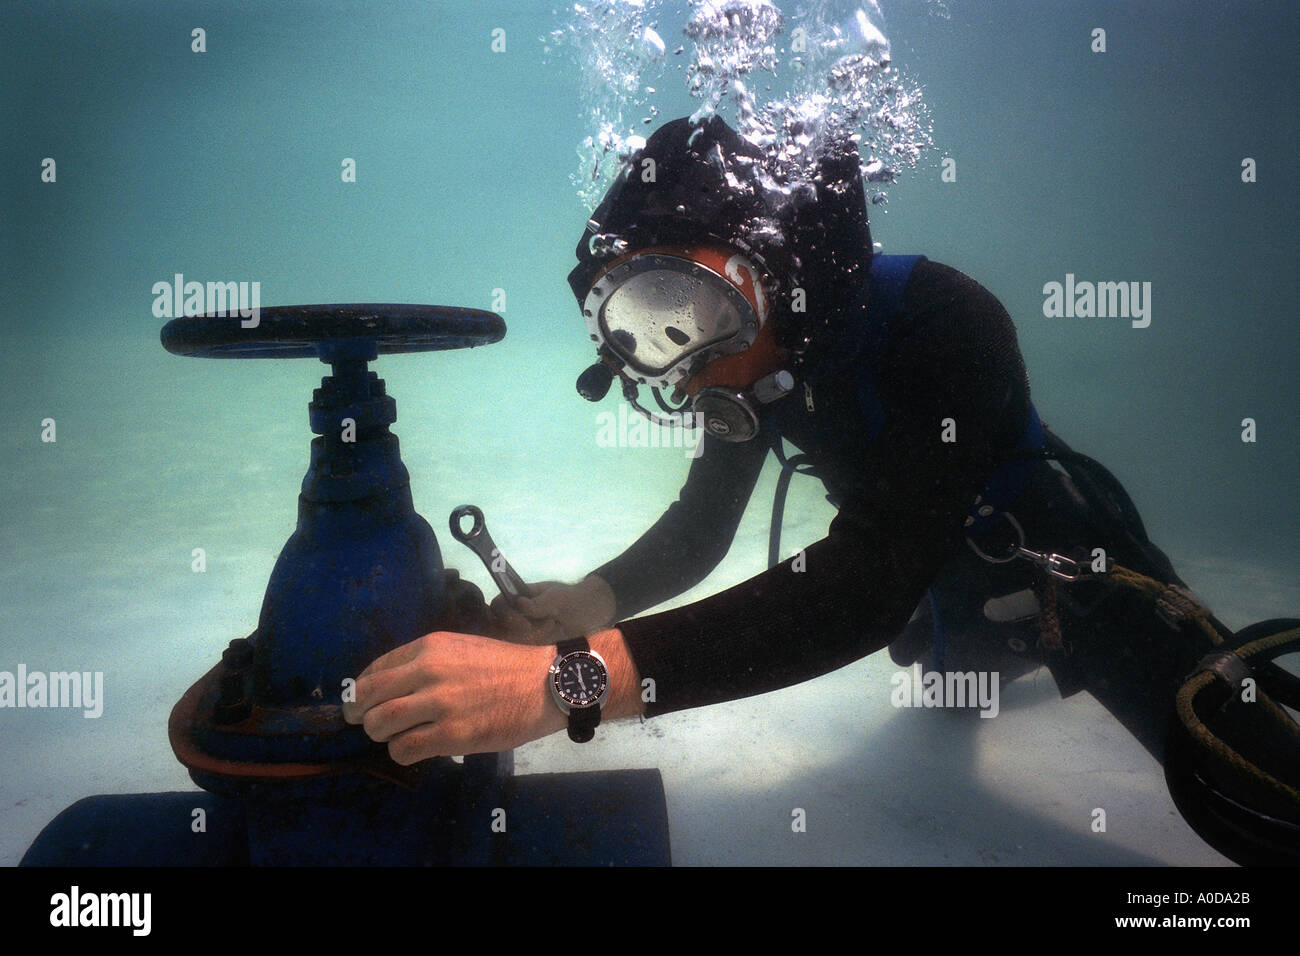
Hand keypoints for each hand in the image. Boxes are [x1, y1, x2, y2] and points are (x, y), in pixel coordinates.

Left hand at [342, 631, 563, 762]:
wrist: (547, 684)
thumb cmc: (506, 666)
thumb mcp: (461, 648)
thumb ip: (426, 662)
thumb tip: (391, 686)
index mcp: (430, 647)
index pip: (376, 669)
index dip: (362, 690)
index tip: (364, 702)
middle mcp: (429, 671)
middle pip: (368, 697)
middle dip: (360, 714)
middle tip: (366, 723)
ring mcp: (440, 704)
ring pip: (380, 724)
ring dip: (380, 734)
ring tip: (395, 737)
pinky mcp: (453, 735)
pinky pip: (404, 749)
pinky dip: (401, 752)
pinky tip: (416, 749)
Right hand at [490, 576, 616, 644]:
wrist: (588, 613)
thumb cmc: (570, 598)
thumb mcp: (556, 598)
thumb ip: (537, 604)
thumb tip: (518, 603)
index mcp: (519, 595)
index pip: (498, 605)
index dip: (505, 614)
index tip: (525, 620)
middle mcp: (517, 611)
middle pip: (502, 626)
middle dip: (525, 628)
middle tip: (548, 621)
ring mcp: (523, 626)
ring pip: (516, 638)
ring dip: (537, 634)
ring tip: (554, 623)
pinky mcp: (532, 639)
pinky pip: (528, 645)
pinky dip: (543, 639)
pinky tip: (555, 629)